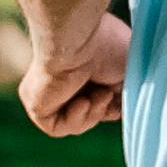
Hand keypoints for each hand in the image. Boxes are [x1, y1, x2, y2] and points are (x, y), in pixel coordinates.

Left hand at [19, 3, 128, 138]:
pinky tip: (80, 102)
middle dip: (104, 110)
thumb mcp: (129, 72)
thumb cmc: (106, 45)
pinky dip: (74, 120)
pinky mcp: (36, 104)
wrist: (77, 39)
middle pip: (90, 114)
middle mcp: (65, 79)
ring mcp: (49, 93)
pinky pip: (57, 128)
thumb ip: (127, 94)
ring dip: (93, 115)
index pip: (101, 100)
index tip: (122, 93)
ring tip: (97, 96)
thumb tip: (125, 110)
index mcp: (86, 66)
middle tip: (107, 93)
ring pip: (76, 123)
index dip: (114, 104)